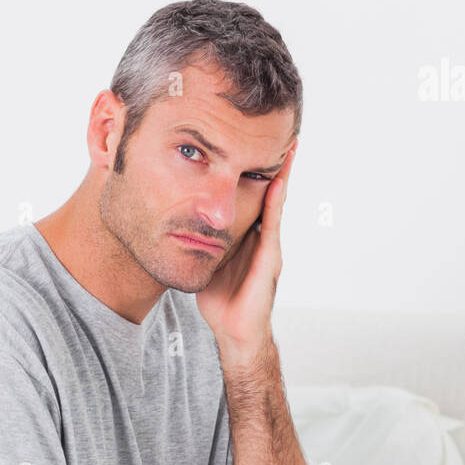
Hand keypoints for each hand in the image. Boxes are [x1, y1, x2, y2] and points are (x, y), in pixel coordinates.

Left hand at [196, 142, 296, 356]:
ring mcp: (270, 247)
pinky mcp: (270, 260)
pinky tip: (277, 181)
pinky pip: (273, 225)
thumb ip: (199, 239)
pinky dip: (275, 202)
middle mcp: (263, 237)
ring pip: (276, 203)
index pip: (253, 195)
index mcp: (247, 236)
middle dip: (275, 163)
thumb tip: (176, 219)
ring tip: (288, 145)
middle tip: (281, 130)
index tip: (251, 140)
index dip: (254, 169)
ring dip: (283, 174)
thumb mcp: (206, 261)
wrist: (235, 334)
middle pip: (269, 192)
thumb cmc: (221, 301)